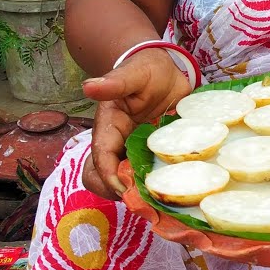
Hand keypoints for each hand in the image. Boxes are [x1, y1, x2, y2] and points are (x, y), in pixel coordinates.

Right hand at [79, 48, 194, 199]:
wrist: (169, 71)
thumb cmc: (146, 70)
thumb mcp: (132, 74)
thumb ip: (114, 83)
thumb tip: (88, 86)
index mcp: (109, 129)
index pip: (101, 158)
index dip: (108, 176)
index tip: (122, 188)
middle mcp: (121, 146)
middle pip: (108, 180)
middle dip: (122, 193)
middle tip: (145, 199)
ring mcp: (139, 154)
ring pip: (131, 184)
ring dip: (143, 194)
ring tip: (164, 198)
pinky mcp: (158, 157)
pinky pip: (156, 179)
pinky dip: (164, 187)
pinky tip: (182, 190)